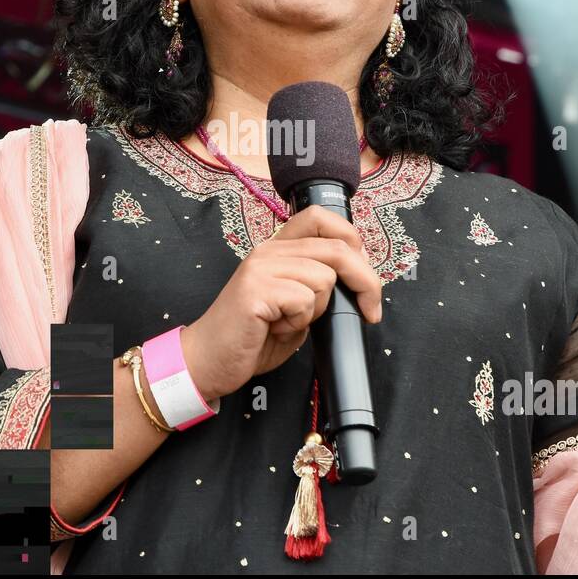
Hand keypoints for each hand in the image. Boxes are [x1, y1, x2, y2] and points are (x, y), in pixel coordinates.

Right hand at [180, 204, 382, 400]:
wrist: (208, 360)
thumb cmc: (251, 337)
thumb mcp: (293, 305)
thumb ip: (317, 286)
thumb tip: (356, 283)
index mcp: (277, 248)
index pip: (321, 218)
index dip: (353, 240)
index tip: (364, 276)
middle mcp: (268, 250)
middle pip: (337, 248)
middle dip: (365, 282)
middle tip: (370, 310)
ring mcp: (260, 268)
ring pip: (324, 278)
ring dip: (317, 309)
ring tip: (288, 321)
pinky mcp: (255, 290)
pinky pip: (304, 300)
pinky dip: (299, 322)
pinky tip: (275, 328)